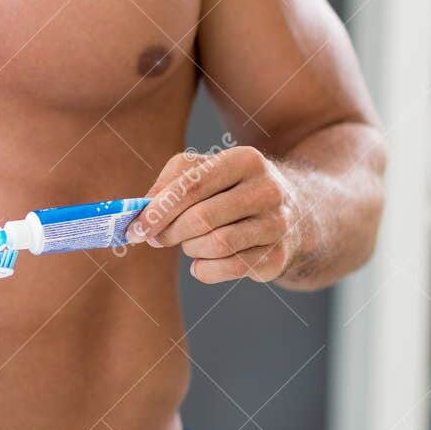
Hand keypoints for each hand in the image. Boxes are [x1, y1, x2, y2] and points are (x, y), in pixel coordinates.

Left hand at [125, 147, 300, 282]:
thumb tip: (140, 210)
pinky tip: (202, 262)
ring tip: (189, 243)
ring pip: (216, 244)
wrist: (295, 212)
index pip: (192, 185)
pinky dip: (205, 269)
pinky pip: (229, 268)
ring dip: (190, 249)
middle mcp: (267, 190)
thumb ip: (169, 183)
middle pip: (202, 218)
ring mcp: (277, 225)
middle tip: (156, 239)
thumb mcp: (206, 171)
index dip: (158, 210)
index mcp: (245, 160)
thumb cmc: (233, 189)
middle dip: (170, 232)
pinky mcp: (278, 256)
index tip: (135, 229)